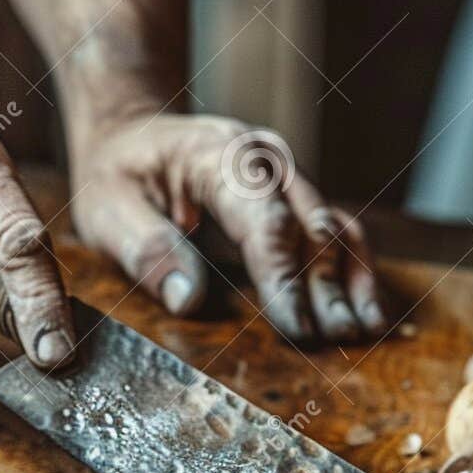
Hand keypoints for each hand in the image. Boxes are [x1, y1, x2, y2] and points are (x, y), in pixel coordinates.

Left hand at [69, 112, 385, 345]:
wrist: (130, 132)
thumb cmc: (117, 172)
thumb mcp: (108, 208)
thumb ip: (147, 250)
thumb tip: (189, 299)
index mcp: (221, 156)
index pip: (263, 219)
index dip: (283, 276)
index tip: (296, 325)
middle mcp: (266, 161)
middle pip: (309, 226)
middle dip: (326, 286)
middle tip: (336, 340)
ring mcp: (286, 179)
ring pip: (333, 228)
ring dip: (350, 281)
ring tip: (361, 331)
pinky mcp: (293, 200)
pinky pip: (335, 232)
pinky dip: (352, 270)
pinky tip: (364, 310)